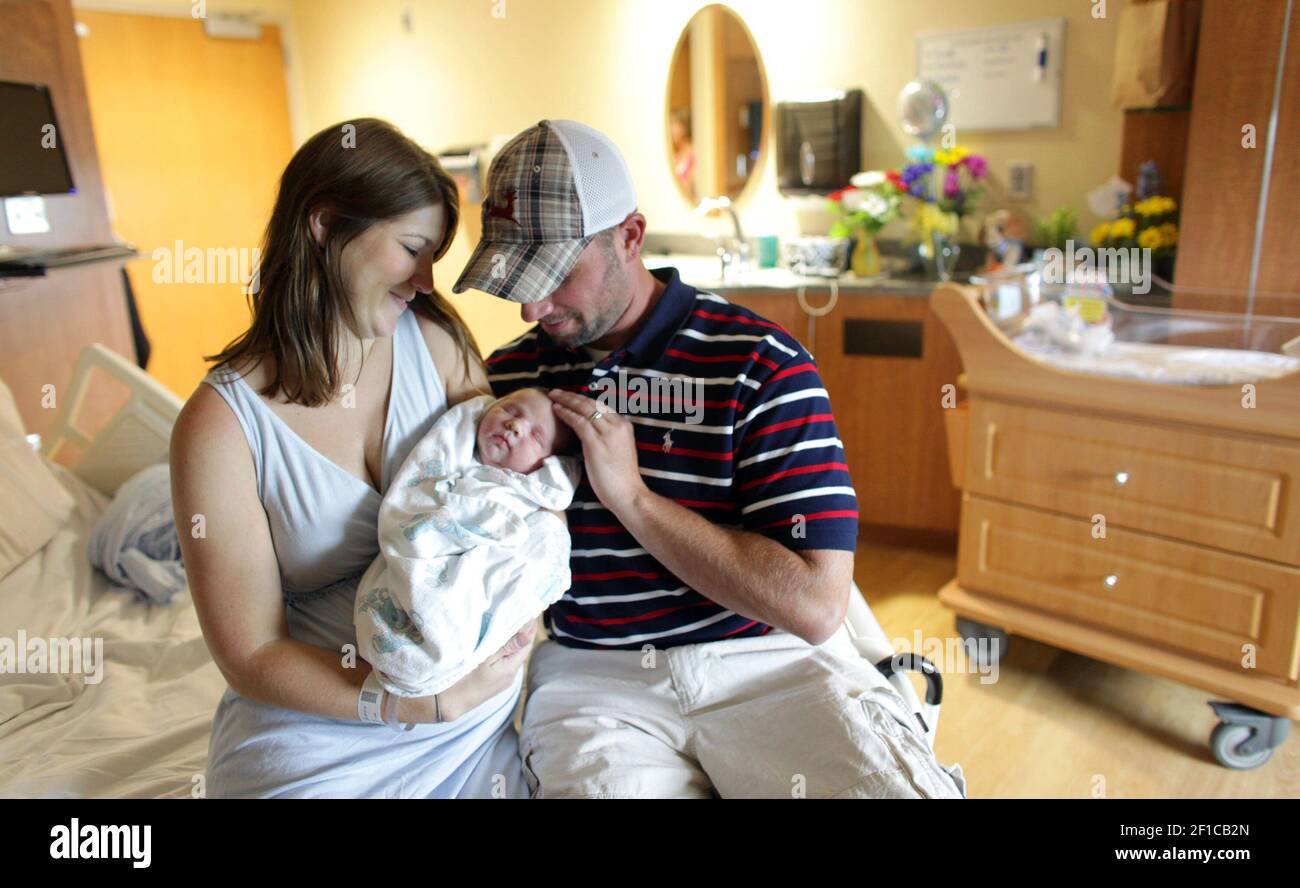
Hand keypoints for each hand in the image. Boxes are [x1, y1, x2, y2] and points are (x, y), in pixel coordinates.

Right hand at [395, 621, 536, 722]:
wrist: (444, 703)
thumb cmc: (462, 678)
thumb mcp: (485, 658)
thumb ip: (507, 645)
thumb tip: (529, 632)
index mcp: (511, 668)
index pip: (527, 642)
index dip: (527, 626)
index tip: (523, 608)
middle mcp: (510, 676)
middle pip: (520, 648)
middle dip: (519, 631)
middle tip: (512, 611)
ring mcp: (502, 680)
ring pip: (511, 654)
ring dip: (509, 640)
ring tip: (503, 622)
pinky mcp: (493, 682)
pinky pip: (503, 661)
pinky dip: (501, 649)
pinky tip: (493, 641)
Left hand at [548, 388, 647, 510]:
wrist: (628, 493)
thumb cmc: (621, 477)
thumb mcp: (617, 449)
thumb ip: (606, 436)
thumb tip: (587, 430)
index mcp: (624, 425)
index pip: (600, 406)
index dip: (583, 399)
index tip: (570, 397)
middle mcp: (617, 424)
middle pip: (591, 403)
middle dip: (572, 396)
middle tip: (557, 392)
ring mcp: (607, 432)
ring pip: (583, 409)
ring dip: (566, 401)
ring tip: (553, 397)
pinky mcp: (596, 443)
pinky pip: (578, 422)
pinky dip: (566, 414)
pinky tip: (556, 410)